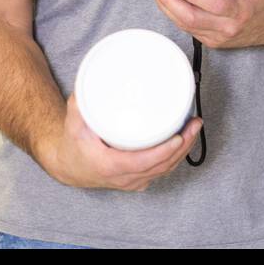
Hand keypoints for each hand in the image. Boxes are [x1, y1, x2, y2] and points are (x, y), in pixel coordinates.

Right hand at [39, 93, 202, 190]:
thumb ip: (79, 105)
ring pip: (164, 169)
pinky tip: (185, 141)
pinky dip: (175, 157)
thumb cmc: (73, 145)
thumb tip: (87, 83)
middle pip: (160, 166)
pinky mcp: (137, 179)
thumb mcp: (73, 123)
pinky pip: (161, 171)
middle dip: (182, 145)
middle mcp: (124, 177)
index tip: (178, 138)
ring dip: (183, 150)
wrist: (69, 166)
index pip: (142, 163)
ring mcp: (132, 181)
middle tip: (194, 123)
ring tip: (194, 127)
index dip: (163, 152)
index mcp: (109, 165)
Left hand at [151, 0, 263, 48]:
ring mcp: (217, 37)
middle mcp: (226, 28)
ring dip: (167, 8)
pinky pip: (188, 29)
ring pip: (185, 25)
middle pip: (191, 18)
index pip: (213, 5)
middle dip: (169, 1)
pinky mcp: (211, 41)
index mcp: (240, 12)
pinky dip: (174, 15)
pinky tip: (167, 3)